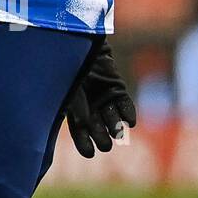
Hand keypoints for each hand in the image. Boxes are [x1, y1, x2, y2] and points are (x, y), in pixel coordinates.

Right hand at [64, 42, 136, 157]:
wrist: (81, 44)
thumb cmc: (68, 66)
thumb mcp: (67, 88)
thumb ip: (75, 106)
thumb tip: (85, 123)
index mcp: (73, 110)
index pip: (79, 133)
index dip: (84, 144)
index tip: (90, 154)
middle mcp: (90, 107)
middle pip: (97, 128)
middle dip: (102, 137)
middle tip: (105, 145)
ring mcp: (104, 98)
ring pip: (112, 119)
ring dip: (116, 127)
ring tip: (118, 133)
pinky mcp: (117, 89)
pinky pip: (125, 105)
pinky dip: (128, 113)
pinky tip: (130, 122)